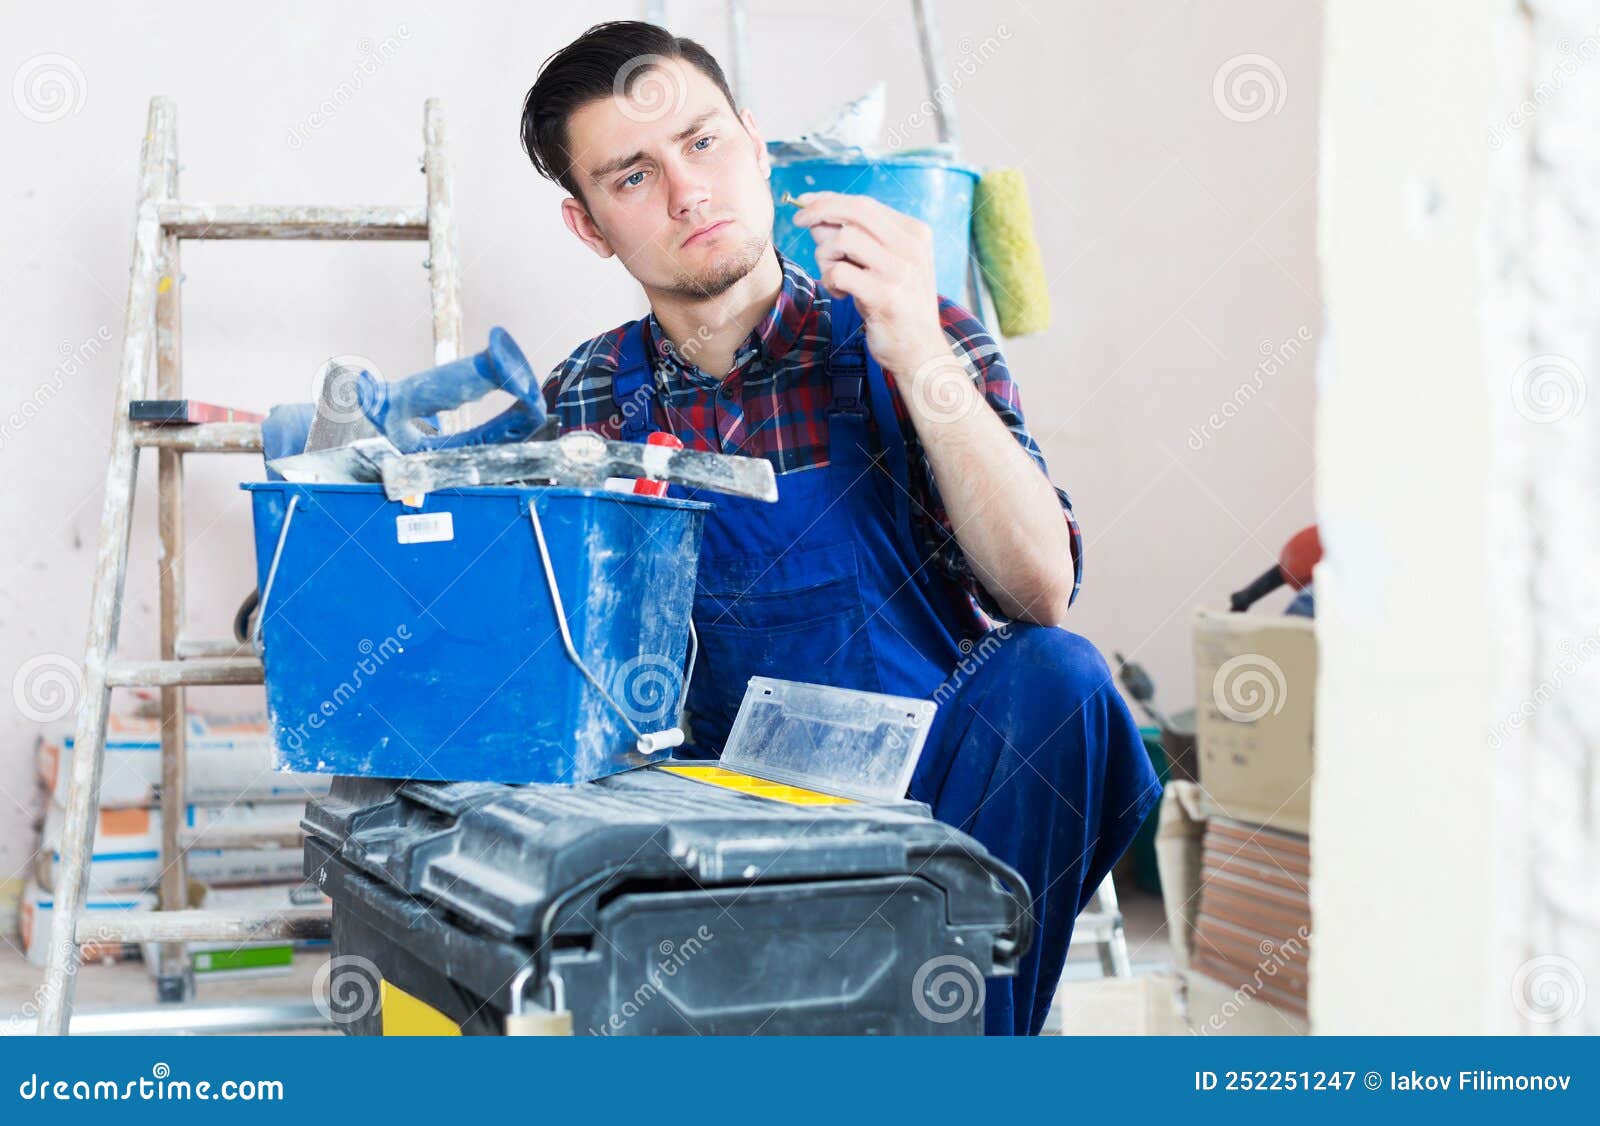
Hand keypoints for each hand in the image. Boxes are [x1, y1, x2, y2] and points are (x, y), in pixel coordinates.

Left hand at [793, 191, 952, 378]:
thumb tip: (817, 218)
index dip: (830, 200)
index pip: (865, 204)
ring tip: (833, 276)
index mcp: (914, 233)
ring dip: (826, 255)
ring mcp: (900, 271)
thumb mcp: (883, 265)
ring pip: (844, 239)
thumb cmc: (896, 306)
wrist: (919, 350)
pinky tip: (841, 294)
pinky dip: (830, 280)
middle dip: (818, 211)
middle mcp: (911, 247)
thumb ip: (856, 240)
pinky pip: (839, 272)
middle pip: (854, 212)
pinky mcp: (885, 295)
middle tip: (798, 220)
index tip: (806, 203)